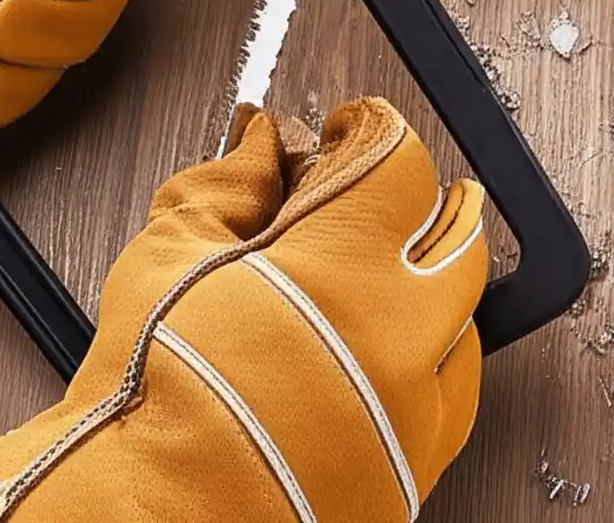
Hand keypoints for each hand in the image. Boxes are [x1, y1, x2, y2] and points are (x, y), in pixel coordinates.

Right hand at [0, 98, 487, 522]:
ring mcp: (419, 414)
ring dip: (429, 288)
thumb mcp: (168, 259)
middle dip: (424, 201)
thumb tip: (257, 145)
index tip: (349, 130)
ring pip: (466, 323)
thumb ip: (226, 186)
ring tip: (368, 285)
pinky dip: (425, 364)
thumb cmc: (147, 398)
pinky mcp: (414, 470)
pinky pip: (451, 400)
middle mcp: (402, 341)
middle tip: (380, 195)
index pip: (400, 162)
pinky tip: (373, 358)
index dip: (371, 129)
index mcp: (344, 271)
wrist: (151, 518)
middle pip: (459, 235)